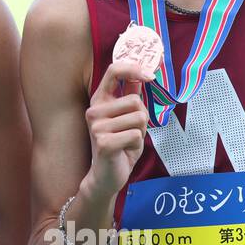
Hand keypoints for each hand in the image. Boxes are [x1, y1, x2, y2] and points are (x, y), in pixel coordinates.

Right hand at [83, 58, 152, 202]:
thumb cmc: (119, 146)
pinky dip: (136, 145)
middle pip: (135, 101)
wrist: (106, 175)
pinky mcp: (104, 143)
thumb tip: (141, 74)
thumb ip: (130, 96)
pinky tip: (124, 151)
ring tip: (126, 142)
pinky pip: (136, 135)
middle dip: (142, 118)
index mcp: (99, 101)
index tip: (150, 76)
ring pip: (139, 118)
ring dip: (140, 132)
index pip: (113, 71)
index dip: (133, 69)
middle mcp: (94, 111)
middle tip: (130, 132)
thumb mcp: (127, 118)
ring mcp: (97, 127)